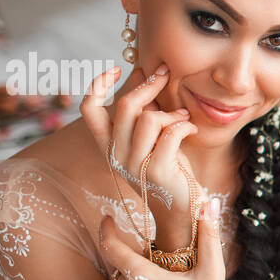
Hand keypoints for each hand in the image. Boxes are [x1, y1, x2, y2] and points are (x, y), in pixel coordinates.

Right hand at [80, 64, 202, 246]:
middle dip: (148, 85)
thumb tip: (141, 73)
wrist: (181, 212)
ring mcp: (135, 164)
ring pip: (149, 118)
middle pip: (124, 106)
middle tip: (165, 75)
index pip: (88, 110)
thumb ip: (144, 111)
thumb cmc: (170, 172)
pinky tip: (191, 128)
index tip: (115, 68)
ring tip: (183, 116)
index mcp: (109, 146)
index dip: (97, 85)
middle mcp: (116, 155)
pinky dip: (184, 125)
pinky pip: (170, 133)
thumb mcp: (151, 139)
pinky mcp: (157, 170)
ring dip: (170, 112)